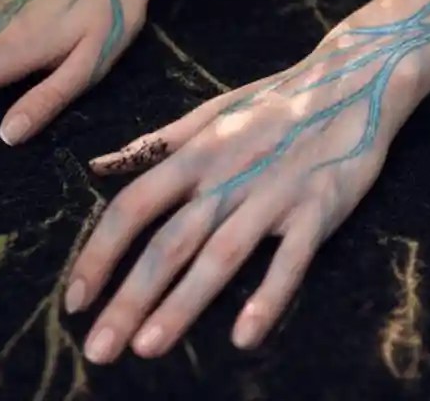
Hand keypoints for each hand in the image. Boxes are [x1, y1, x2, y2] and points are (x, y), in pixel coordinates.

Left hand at [64, 0, 429, 362]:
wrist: (354, 80)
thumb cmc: (276, 101)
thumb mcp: (212, 112)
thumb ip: (157, 143)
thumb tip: (101, 165)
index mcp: (197, 154)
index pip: (133, 207)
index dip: (99, 254)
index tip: (75, 298)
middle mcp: (227, 176)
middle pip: (168, 243)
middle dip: (128, 299)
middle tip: (98, 348)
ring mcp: (273, 195)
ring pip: (219, 256)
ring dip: (181, 305)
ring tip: (146, 348)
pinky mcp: (318, 210)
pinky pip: (290, 259)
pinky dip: (267, 297)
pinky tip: (244, 337)